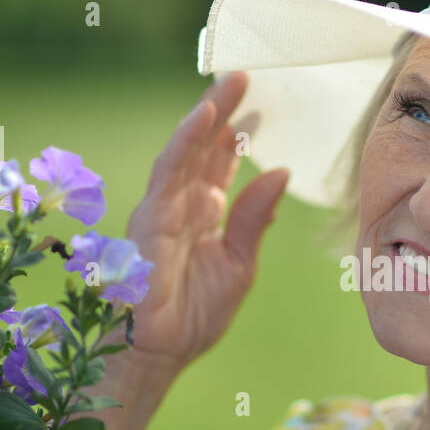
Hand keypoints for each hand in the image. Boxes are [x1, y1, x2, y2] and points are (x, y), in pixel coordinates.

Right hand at [123, 71, 289, 372]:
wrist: (163, 353)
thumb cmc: (195, 314)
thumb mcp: (240, 262)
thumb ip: (254, 217)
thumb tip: (280, 172)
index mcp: (205, 213)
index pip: (221, 162)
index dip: (239, 132)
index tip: (262, 104)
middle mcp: (183, 203)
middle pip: (203, 147)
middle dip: (223, 111)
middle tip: (245, 75)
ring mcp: (164, 207)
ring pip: (185, 150)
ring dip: (206, 115)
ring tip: (230, 84)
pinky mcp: (150, 217)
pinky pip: (168, 171)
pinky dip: (185, 141)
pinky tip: (204, 117)